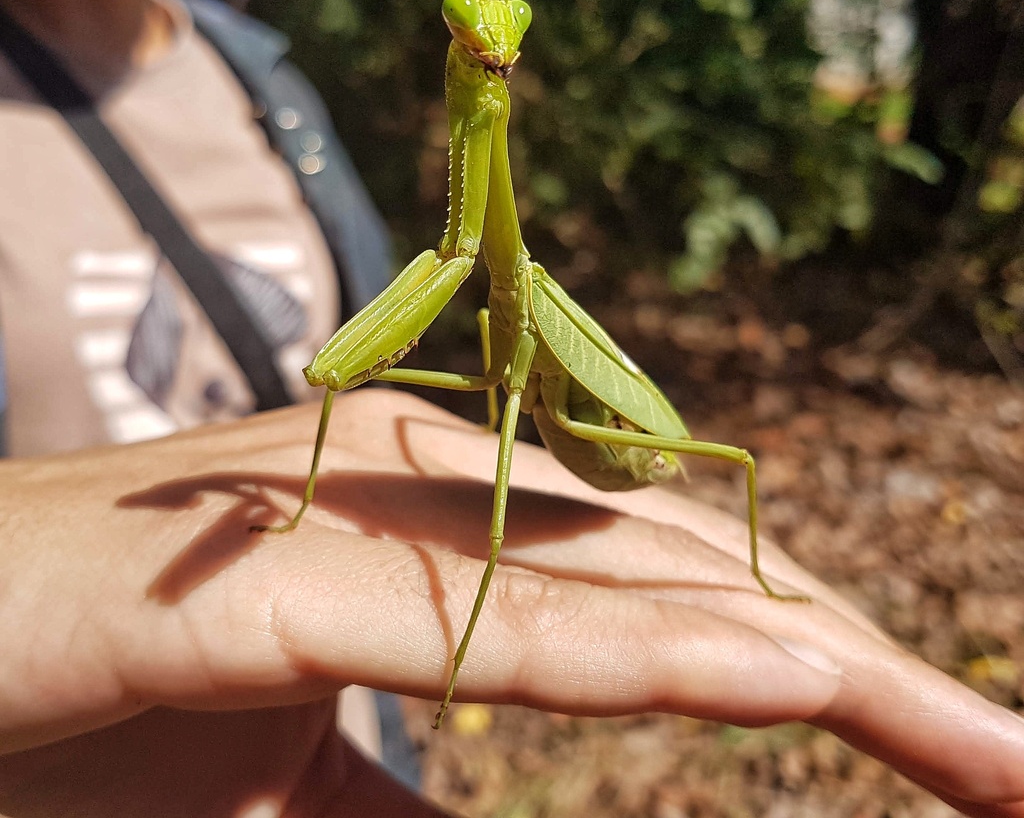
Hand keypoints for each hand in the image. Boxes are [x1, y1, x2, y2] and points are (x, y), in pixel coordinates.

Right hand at [0, 388, 1019, 816]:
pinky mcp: (274, 593)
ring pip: (617, 592)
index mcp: (440, 512)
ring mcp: (356, 525)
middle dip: (854, 660)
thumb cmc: (108, 709)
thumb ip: (402, 769)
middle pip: (678, 576)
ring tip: (971, 739)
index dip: (804, 648)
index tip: (939, 734)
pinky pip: (492, 629)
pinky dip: (635, 659)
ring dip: (799, 660)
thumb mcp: (297, 756)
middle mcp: (423, 487)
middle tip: (1012, 753)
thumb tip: (485, 809)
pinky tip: (778, 681)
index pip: (660, 580)